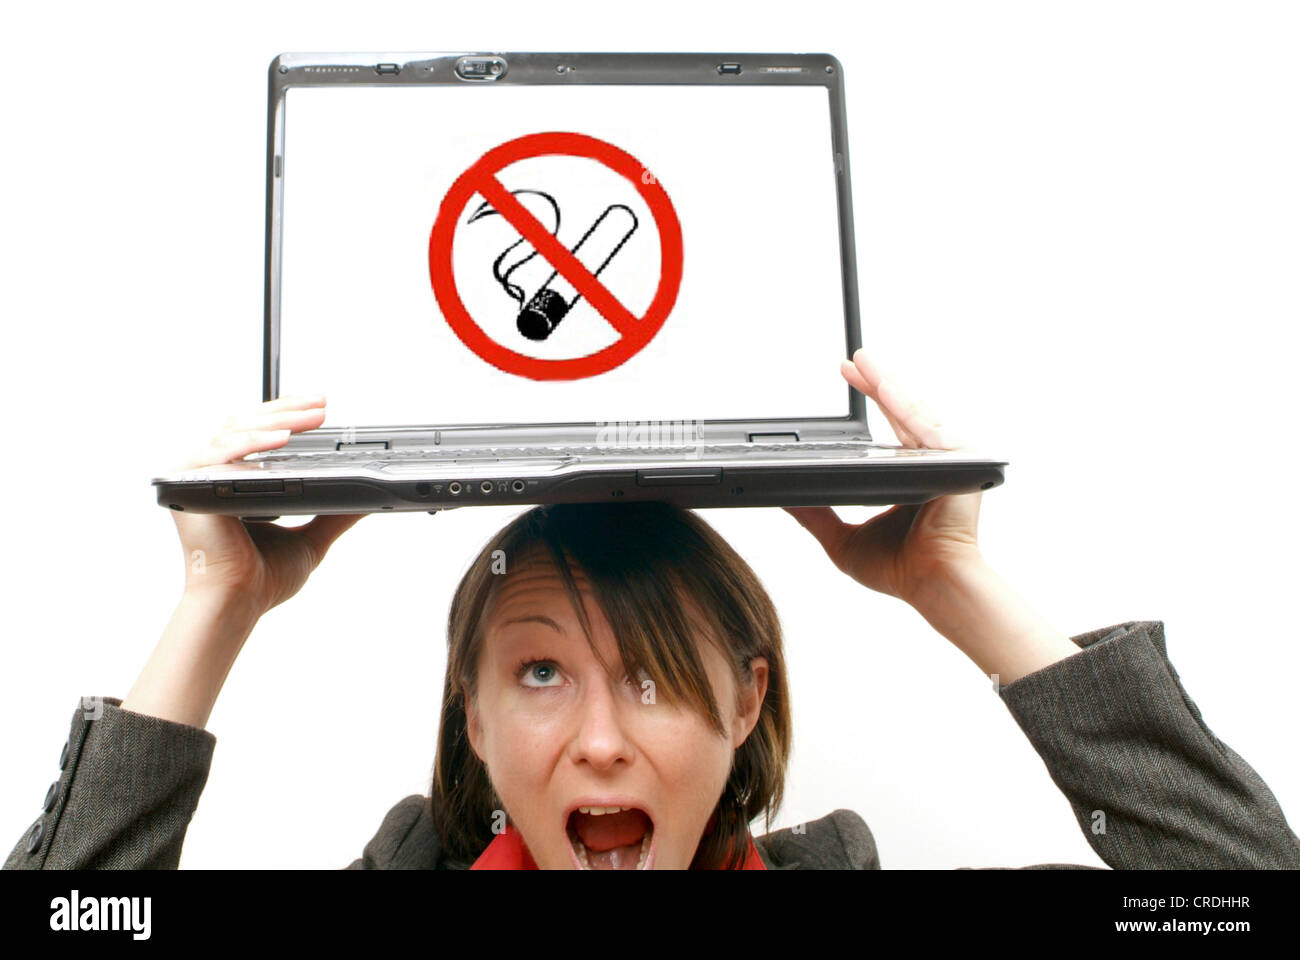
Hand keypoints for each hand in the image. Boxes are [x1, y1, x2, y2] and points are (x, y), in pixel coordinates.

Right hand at [167, 394, 364, 615]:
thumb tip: (367, 499)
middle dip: (289, 411)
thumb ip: (334, 516)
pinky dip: (253, 443)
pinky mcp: (188, 484)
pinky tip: (282, 439)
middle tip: (323, 406)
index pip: (259, 432)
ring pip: (238, 430)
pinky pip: (222, 453)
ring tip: (314, 418)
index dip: (288, 415)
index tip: (321, 408)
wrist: (239, 603)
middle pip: (247, 424)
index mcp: (235, 480)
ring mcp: (197, 476)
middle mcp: (213, 473)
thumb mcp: (310, 538)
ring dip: (279, 420)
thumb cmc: (262, 579)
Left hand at [784, 348, 982, 604]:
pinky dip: (904, 407)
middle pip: (902, 410)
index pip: (890, 423)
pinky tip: (886, 388)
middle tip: (853, 358)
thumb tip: (783, 498)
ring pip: (913, 411)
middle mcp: (932, 460)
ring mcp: (947, 459)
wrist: (931, 585)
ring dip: (887, 384)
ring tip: (864, 361)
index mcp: (912, 472)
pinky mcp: (957, 461)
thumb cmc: (899, 570)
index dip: (871, 396)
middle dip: (876, 381)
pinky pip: (925, 427)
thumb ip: (816, 517)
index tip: (848, 374)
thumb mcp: (842, 540)